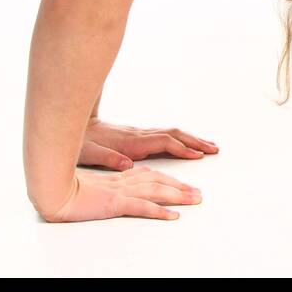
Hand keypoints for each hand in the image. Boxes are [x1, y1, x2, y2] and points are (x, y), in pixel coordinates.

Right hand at [39, 167, 200, 222]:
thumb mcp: (96, 183)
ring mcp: (120, 191)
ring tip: (195, 201)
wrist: (52, 188)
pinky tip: (173, 216)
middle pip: (160, 181)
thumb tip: (125, 182)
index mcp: (120, 176)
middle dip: (182, 187)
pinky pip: (142, 207)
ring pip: (156, 191)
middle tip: (199, 194)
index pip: (152, 175)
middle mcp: (124, 181)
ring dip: (178, 196)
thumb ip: (112, 181)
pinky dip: (159, 211)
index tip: (186, 184)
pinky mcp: (114, 203)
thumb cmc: (68, 186)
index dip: (171, 179)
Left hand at [78, 119, 218, 169]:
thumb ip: (108, 159)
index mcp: (132, 142)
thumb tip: (127, 163)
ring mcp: (141, 133)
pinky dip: (181, 138)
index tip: (198, 155)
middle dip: (196, 141)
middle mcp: (140, 135)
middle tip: (214, 148)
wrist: (76, 128)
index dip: (182, 149)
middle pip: (175, 134)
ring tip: (209, 145)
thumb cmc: (82, 144)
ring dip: (192, 138)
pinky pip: (167, 135)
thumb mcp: (90, 154)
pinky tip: (187, 142)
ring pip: (173, 133)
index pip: (164, 142)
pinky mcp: (139, 135)